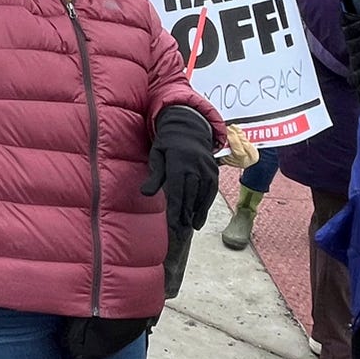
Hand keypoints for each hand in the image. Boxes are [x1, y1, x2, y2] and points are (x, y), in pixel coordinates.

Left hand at [140, 107, 218, 230]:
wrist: (189, 127)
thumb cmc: (167, 144)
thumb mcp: (157, 154)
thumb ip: (154, 175)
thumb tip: (145, 194)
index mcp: (178, 160)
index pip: (177, 189)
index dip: (175, 208)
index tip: (172, 224)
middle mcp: (195, 164)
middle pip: (190, 194)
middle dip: (185, 213)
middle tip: (180, 231)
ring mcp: (206, 167)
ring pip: (203, 194)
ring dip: (197, 212)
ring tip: (190, 227)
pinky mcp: (214, 170)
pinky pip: (212, 190)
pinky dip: (206, 204)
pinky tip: (199, 217)